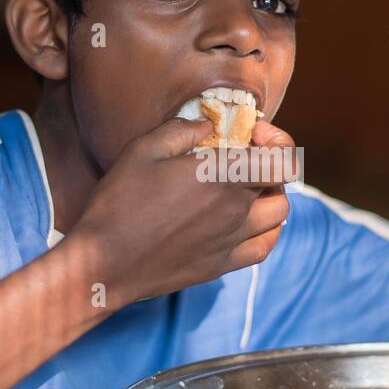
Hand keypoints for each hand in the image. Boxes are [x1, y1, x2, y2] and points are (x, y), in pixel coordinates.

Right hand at [69, 116, 296, 305]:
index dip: (278, 142)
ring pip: (278, 216)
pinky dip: (267, 231)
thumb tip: (207, 123)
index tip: (253, 136)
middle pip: (280, 185)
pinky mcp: (221, 264)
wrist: (105, 265)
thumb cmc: (119, 203)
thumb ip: (181, 130)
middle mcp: (236, 210)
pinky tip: (249, 222)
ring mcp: (231, 240)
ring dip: (270, 197)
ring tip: (246, 189)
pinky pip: (263, 247)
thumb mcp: (143, 150)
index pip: (283, 161)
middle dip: (269, 165)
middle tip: (243, 159)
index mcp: (222, 177)